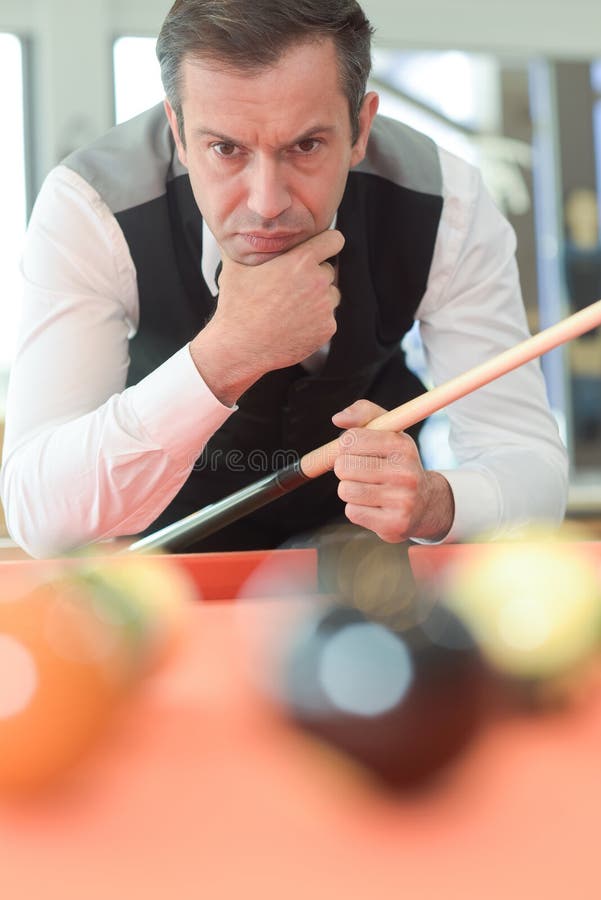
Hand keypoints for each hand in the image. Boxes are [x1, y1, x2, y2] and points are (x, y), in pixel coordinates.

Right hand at [190, 229, 344, 404]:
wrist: (241, 347)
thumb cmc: (237, 308)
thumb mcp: (233, 268)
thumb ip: (240, 246)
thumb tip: (230, 234)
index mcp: (301, 261)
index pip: (334, 240)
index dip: (328, 242)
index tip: (322, 248)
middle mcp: (318, 282)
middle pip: (329, 270)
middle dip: (314, 275)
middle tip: (292, 287)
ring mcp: (325, 307)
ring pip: (330, 295)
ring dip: (318, 299)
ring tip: (291, 308)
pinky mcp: (327, 329)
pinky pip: (327, 319)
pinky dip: (315, 321)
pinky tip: (294, 324)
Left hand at [332, 400, 454, 542]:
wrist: (426, 504)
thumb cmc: (398, 463)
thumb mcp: (389, 432)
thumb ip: (363, 413)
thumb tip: (338, 419)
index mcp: (402, 446)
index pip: (351, 439)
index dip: (346, 445)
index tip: (356, 450)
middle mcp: (405, 472)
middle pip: (343, 466)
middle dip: (345, 468)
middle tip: (361, 471)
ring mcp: (401, 500)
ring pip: (345, 490)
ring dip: (350, 490)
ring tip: (368, 489)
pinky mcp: (393, 524)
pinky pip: (352, 512)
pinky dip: (356, 509)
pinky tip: (374, 505)